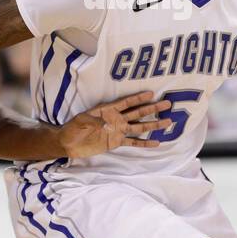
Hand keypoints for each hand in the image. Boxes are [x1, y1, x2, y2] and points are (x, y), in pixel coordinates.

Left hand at [58, 91, 173, 158]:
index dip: (138, 98)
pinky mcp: (116, 142)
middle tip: (167, 103)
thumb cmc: (73, 128)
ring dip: (153, 125)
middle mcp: (116, 119)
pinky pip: (133, 142)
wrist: (68, 142)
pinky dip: (144, 143)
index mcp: (108, 110)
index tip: (151, 93)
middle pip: (138, 112)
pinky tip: (156, 143)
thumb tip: (108, 125)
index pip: (126, 103)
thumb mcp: (81, 121)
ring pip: (139, 127)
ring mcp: (118, 131)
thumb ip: (95, 121)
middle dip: (152, 108)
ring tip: (168, 121)